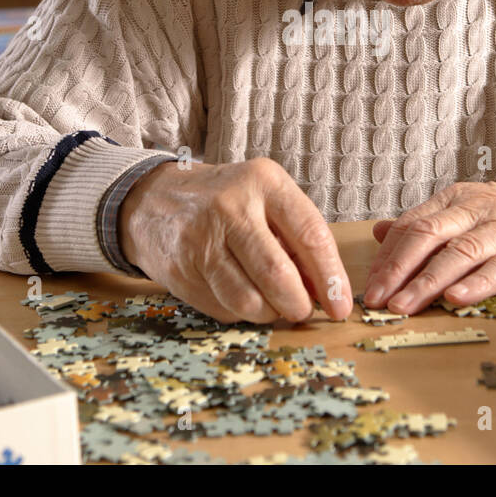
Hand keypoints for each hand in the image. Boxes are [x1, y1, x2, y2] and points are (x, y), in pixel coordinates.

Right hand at [119, 158, 352, 323]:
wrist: (154, 200)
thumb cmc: (225, 201)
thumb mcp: (265, 197)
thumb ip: (297, 237)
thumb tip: (328, 291)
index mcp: (264, 182)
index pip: (310, 235)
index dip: (331, 278)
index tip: (340, 304)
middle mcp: (231, 207)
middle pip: (277, 275)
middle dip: (299, 304)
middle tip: (304, 311)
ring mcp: (201, 239)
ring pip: (248, 301)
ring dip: (269, 314)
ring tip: (272, 303)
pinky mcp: (181, 270)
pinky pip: (223, 309)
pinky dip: (240, 313)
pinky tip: (239, 293)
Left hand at [363, 175, 495, 313]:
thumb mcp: (472, 209)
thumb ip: (428, 222)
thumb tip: (381, 232)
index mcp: (459, 200)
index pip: (412, 225)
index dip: (387, 257)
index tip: (368, 285)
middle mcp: (479, 209)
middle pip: (429, 235)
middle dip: (398, 269)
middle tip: (376, 299)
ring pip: (461, 252)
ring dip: (429, 281)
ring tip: (405, 305)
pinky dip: (479, 282)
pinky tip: (458, 298)